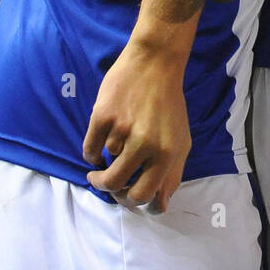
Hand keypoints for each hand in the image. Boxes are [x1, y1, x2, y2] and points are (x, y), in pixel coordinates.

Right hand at [82, 38, 191, 211]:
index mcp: (168, 153)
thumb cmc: (169, 103)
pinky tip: (100, 141)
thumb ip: (172, 174)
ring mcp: (122, 130)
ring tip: (114, 143)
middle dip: (108, 188)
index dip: (131, 200)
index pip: (144, 196)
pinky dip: (92, 151)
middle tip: (106, 180)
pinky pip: (89, 149)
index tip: (124, 194)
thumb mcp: (180, 139)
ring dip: (105, 160)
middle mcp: (146, 144)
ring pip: (104, 164)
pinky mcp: (103, 116)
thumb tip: (159, 206)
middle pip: (116, 185)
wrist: (156, 62)